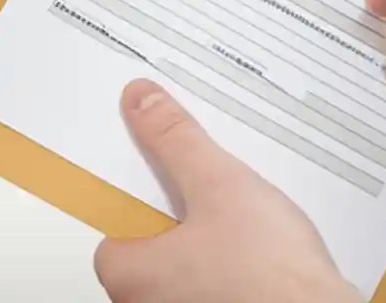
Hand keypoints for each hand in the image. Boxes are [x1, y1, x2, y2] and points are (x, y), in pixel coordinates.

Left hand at [94, 80, 360, 302]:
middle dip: (183, 216)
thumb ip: (175, 141)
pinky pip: (218, 284)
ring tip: (249, 218)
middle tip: (217, 191)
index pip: (116, 229)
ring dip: (213, 241)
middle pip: (153, 245)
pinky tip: (266, 250)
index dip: (144, 198)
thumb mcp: (220, 185)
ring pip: (189, 266)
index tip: (171, 174)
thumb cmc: (269, 272)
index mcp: (130, 278)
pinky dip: (235, 265)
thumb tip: (139, 100)